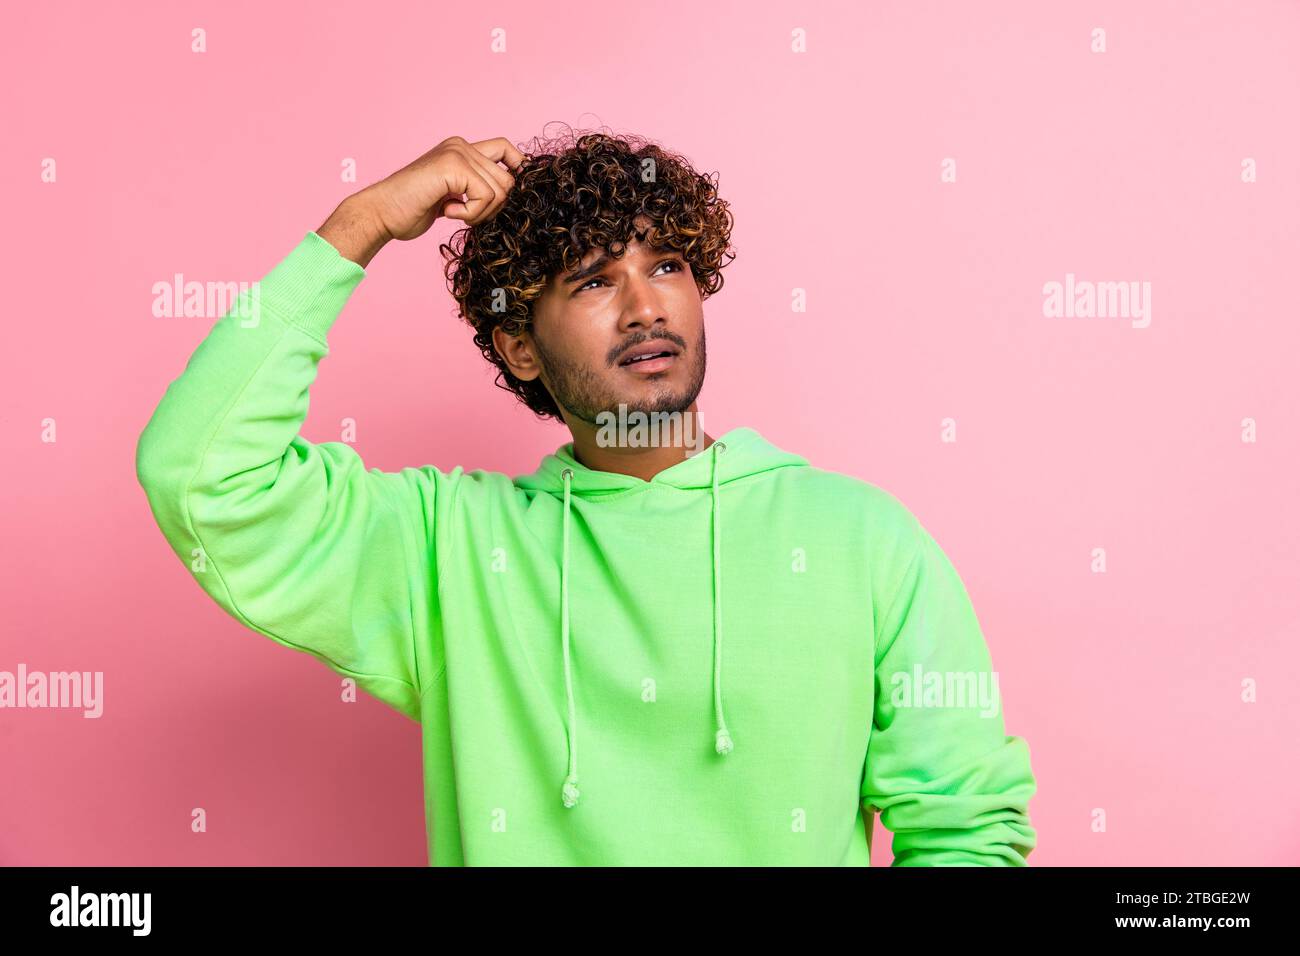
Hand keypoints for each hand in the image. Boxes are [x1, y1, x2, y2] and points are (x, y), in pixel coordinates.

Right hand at [363, 135, 525, 241]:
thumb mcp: (452, 195)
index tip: (506, 199)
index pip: (507, 150)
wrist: (381, 213)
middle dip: (495, 207)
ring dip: (482, 213)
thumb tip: (511, 196)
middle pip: (509, 177)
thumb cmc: (412, 209)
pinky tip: (448, 212)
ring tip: (455, 213)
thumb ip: (475, 188)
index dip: (517, 172)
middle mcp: (461, 145)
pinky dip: (471, 214)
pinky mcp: (452, 166)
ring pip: (501, 190)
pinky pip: (486, 196)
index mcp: (462, 149)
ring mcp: (457, 152)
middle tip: (468, 215)